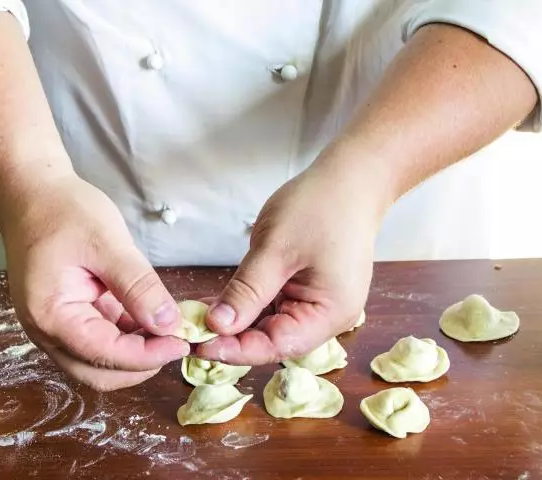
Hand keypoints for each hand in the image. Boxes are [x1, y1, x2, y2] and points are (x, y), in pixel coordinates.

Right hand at [0, 174, 189, 390]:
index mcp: (51, 316)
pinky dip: (127, 337)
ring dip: (136, 353)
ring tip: (169, 328)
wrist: (31, 192)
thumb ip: (138, 287)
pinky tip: (150, 318)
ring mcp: (54, 327)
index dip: (148, 356)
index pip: (105, 356)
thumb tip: (168, 324)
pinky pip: (99, 341)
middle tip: (178, 341)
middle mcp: (46, 332)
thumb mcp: (108, 244)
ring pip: (100, 362)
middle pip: (99, 373)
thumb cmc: (63, 212)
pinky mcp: (67, 317)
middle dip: (141, 364)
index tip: (182, 341)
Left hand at [196, 156, 388, 364]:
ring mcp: (320, 304)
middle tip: (190, 331)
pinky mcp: (309, 291)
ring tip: (198, 318)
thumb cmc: (320, 207)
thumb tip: (217, 326)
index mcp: (330, 313)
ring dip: (237, 323)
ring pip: (271, 325)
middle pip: (274, 339)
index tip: (199, 344)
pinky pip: (276, 307)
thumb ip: (247, 291)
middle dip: (233, 337)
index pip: (278, 345)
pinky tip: (220, 303)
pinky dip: (249, 306)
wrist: (350, 179)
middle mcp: (329, 317)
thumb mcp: (276, 249)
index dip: (237, 349)